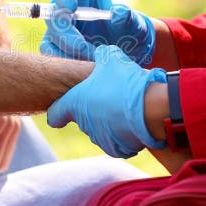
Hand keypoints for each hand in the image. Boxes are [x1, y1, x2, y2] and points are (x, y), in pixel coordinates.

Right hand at [40, 0, 155, 64]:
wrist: (129, 53)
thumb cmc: (130, 31)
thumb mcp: (134, 23)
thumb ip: (127, 17)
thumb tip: (118, 12)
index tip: (71, 8)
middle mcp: (65, 10)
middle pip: (54, 18)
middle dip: (68, 36)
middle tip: (86, 49)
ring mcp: (59, 32)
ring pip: (50, 41)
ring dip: (69, 54)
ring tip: (93, 62)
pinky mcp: (57, 50)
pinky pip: (53, 59)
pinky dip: (67, 66)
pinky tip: (84, 70)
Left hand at [47, 45, 166, 157]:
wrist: (151, 108)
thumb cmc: (126, 82)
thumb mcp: (111, 58)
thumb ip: (100, 56)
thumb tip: (101, 55)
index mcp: (75, 104)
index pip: (55, 115)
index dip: (58, 111)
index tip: (64, 109)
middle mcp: (84, 124)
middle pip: (83, 119)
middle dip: (93, 109)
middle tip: (110, 96)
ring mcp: (100, 138)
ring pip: (100, 129)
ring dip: (108, 120)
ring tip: (125, 106)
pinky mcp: (117, 149)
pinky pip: (117, 140)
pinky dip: (123, 132)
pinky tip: (133, 119)